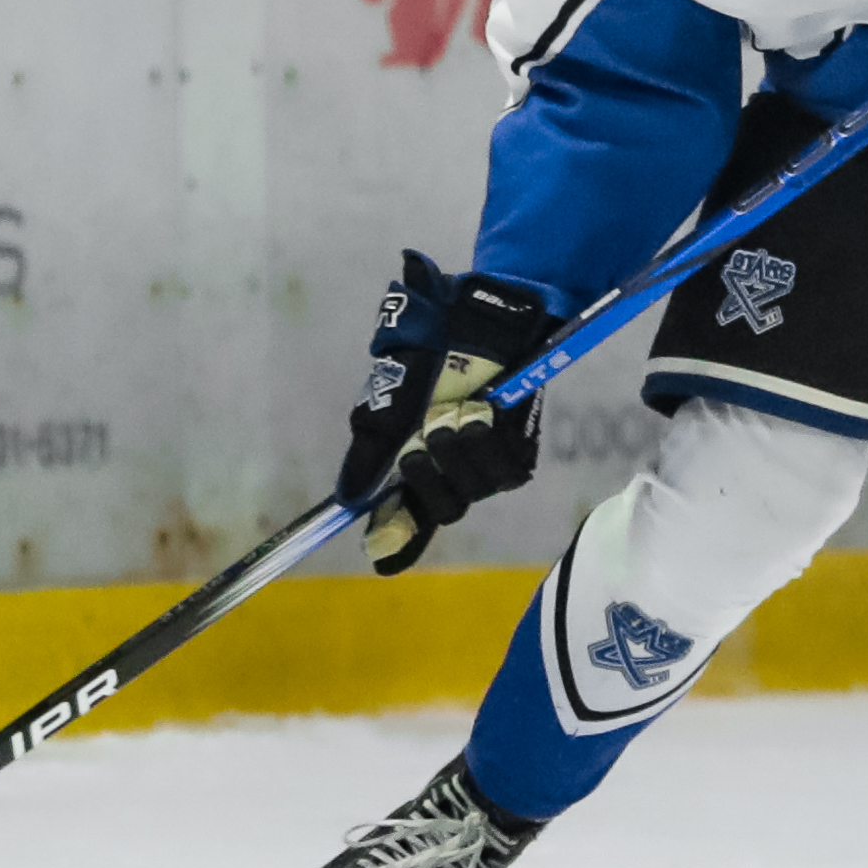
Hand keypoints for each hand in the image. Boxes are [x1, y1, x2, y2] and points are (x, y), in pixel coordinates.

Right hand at [345, 252, 554, 573]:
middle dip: (427, 479)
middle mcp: (451, 469)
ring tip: (453, 413)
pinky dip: (486, 444)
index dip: (395, 540)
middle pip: (441, 511)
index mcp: (415, 460)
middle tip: (420, 442)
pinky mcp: (519, 450)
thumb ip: (370, 446)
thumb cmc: (432, 347)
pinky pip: (504, 472)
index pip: (406, 518)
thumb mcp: (390, 395)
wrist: (481, 313)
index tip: (378, 555)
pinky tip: (481, 414)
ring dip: (457, 454)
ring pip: (470, 492)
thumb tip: (348, 496)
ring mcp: (486, 463)